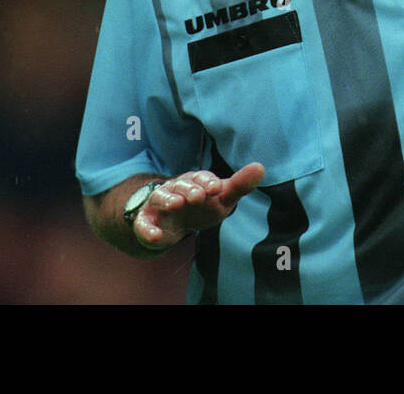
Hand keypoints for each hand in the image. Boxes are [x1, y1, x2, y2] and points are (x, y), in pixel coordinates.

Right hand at [133, 163, 264, 250]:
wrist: (173, 222)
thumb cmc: (202, 206)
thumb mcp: (221, 198)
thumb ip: (239, 185)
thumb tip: (260, 167)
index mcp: (195, 181)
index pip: (201, 177)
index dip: (208, 182)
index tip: (216, 188)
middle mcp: (176, 188)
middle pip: (180, 185)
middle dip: (189, 189)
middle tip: (198, 196)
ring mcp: (159, 204)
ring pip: (161, 197)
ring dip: (168, 200)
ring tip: (176, 204)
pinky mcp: (146, 221)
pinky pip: (143, 223)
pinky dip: (147, 229)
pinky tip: (156, 236)